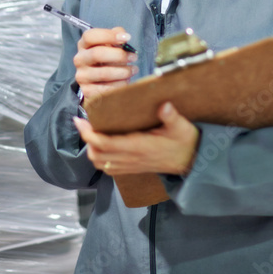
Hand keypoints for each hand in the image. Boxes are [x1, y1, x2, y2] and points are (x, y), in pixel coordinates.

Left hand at [73, 102, 198, 175]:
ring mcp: (131, 166)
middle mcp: (131, 158)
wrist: (192, 161)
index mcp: (139, 146)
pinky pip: (108, 168)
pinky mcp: (132, 169)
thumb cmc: (185, 142)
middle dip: (86, 140)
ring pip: (100, 163)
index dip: (89, 134)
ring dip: (92, 149)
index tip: (80, 120)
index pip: (105, 143)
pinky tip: (102, 146)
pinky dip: (100, 159)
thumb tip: (164, 104)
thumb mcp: (182, 127)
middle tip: (85, 123)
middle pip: (97, 154)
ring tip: (92, 133)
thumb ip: (172, 116)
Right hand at [74, 26, 136, 101]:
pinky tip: (127, 80)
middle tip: (134, 57)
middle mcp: (79, 59)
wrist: (97, 82)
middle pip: (97, 54)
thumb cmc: (106, 59)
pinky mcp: (87, 91)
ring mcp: (82, 76)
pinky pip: (107, 89)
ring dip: (123, 71)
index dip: (109, 35)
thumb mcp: (110, 45)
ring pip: (104, 73)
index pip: (90, 36)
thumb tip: (123, 36)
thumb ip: (116, 36)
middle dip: (119, 55)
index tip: (127, 38)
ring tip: (134, 69)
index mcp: (84, 45)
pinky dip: (120, 84)